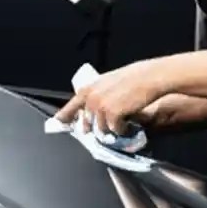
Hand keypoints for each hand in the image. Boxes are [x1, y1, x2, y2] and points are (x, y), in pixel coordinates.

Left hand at [53, 60, 170, 134]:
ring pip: (101, 129)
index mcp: (89, 89)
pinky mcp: (112, 116)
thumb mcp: (108, 82)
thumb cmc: (133, 77)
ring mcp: (100, 108)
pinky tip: (129, 123)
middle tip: (107, 126)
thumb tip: (92, 108)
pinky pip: (114, 130)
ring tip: (122, 121)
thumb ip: (97, 94)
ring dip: (111, 129)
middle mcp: (91, 99)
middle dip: (95, 127)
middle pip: (87, 122)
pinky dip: (122, 129)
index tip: (57, 123)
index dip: (64, 116)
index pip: (72, 106)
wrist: (149, 77)